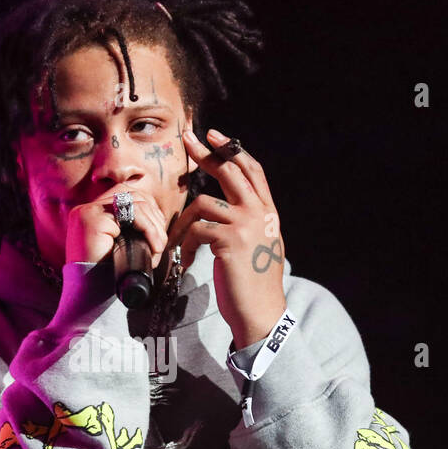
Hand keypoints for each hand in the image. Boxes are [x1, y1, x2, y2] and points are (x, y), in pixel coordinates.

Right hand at [64, 185, 168, 267]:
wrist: (92, 294)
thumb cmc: (108, 274)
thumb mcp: (123, 246)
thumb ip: (131, 228)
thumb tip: (157, 217)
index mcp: (96, 213)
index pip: (130, 195)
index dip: (150, 210)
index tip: (158, 234)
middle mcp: (89, 208)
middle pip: (135, 195)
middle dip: (155, 219)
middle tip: (159, 245)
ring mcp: (89, 211)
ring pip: (136, 202)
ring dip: (154, 226)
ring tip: (157, 249)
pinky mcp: (91, 218)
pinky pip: (131, 213)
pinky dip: (148, 228)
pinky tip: (152, 246)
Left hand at [170, 128, 287, 348]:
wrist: (260, 312)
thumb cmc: (254, 284)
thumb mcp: (259, 245)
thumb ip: (249, 222)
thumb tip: (229, 206)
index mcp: (268, 213)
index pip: (252, 171)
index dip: (233, 150)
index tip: (214, 136)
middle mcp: (260, 213)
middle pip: (231, 171)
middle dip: (207, 153)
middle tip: (187, 140)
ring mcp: (246, 226)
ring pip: (204, 203)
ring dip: (184, 221)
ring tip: (179, 241)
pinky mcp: (229, 241)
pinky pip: (197, 229)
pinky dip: (186, 244)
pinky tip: (188, 260)